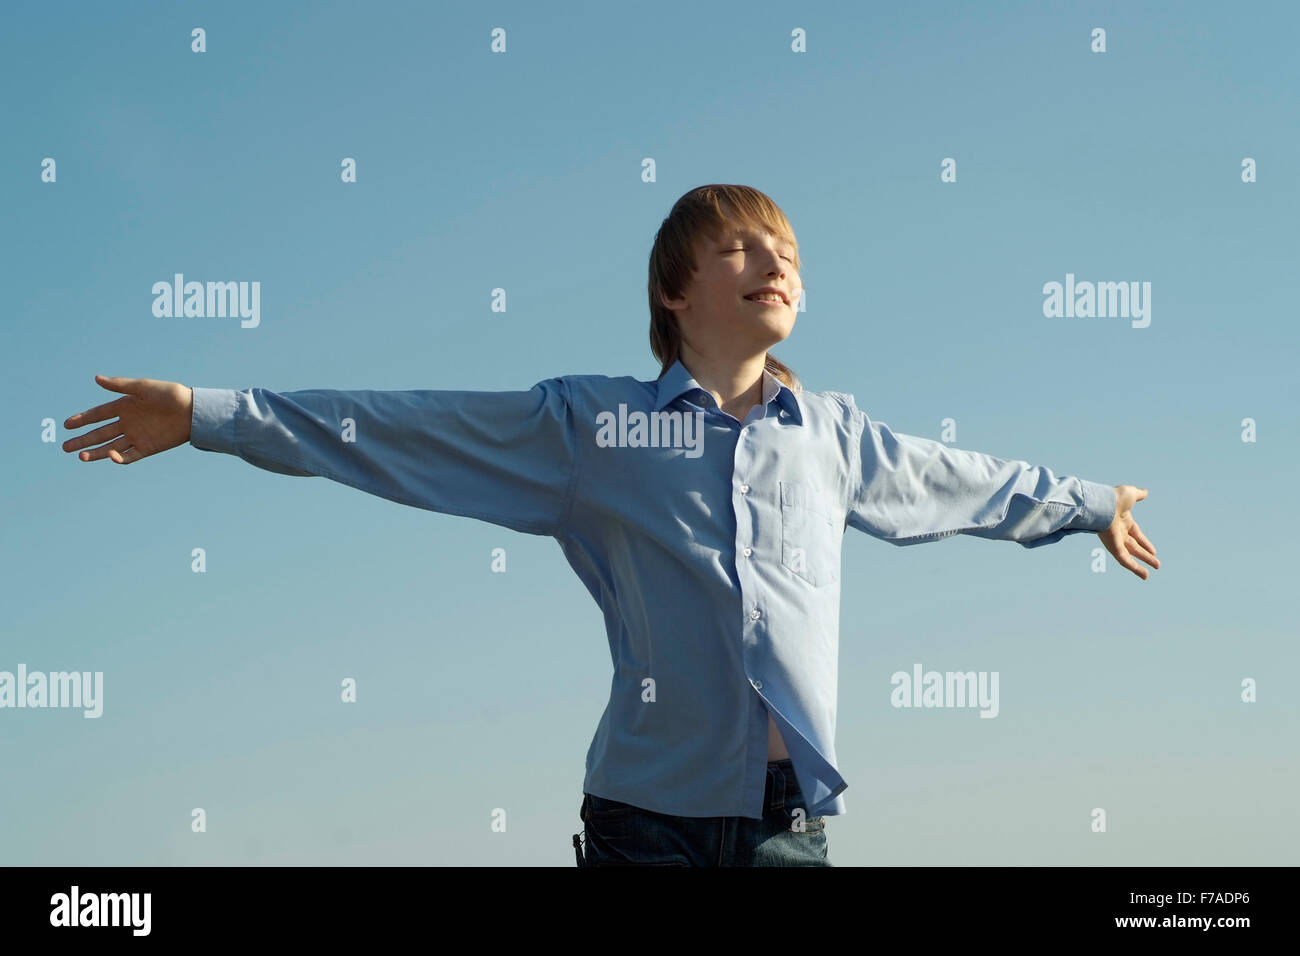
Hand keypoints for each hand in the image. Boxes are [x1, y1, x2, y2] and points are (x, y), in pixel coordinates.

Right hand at [62, 375, 192, 464]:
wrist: (193, 411)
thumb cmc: (170, 395)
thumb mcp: (143, 388)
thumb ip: (120, 386)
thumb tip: (96, 378)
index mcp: (125, 406)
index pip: (98, 414)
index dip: (82, 419)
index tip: (66, 424)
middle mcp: (128, 423)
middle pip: (100, 433)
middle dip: (83, 440)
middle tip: (65, 447)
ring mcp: (137, 436)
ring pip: (110, 447)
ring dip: (95, 452)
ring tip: (80, 456)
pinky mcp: (148, 448)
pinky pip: (129, 456)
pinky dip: (118, 458)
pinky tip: (109, 456)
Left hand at [1098, 485, 1158, 579]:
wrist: (1102, 503)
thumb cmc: (1114, 497)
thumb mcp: (1131, 494)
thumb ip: (1139, 495)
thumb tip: (1145, 492)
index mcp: (1123, 520)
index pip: (1136, 534)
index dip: (1145, 543)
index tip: (1154, 551)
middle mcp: (1118, 531)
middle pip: (1134, 547)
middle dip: (1145, 555)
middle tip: (1157, 564)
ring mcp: (1115, 540)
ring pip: (1130, 555)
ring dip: (1141, 563)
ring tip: (1151, 572)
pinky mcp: (1113, 547)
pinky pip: (1124, 560)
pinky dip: (1134, 568)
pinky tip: (1143, 575)